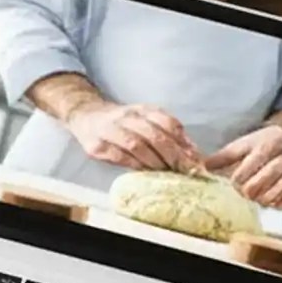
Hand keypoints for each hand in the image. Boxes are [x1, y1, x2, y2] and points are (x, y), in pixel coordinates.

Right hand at [65, 100, 199, 171]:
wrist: (86, 116)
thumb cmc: (124, 124)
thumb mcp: (148, 121)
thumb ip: (170, 134)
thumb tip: (194, 152)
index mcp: (143, 110)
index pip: (168, 123)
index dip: (183, 142)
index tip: (195, 159)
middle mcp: (127, 117)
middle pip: (154, 135)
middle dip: (173, 155)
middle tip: (186, 170)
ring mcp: (110, 130)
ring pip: (136, 145)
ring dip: (155, 161)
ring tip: (167, 172)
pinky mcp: (96, 145)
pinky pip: (118, 156)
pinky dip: (134, 164)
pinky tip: (144, 171)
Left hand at [206, 125, 281, 208]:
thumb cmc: (261, 146)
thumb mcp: (243, 145)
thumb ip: (225, 156)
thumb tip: (204, 166)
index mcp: (271, 140)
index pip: (256, 159)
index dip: (242, 175)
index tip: (234, 183)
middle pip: (271, 173)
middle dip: (254, 187)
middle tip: (244, 194)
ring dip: (268, 197)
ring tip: (257, 200)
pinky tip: (273, 204)